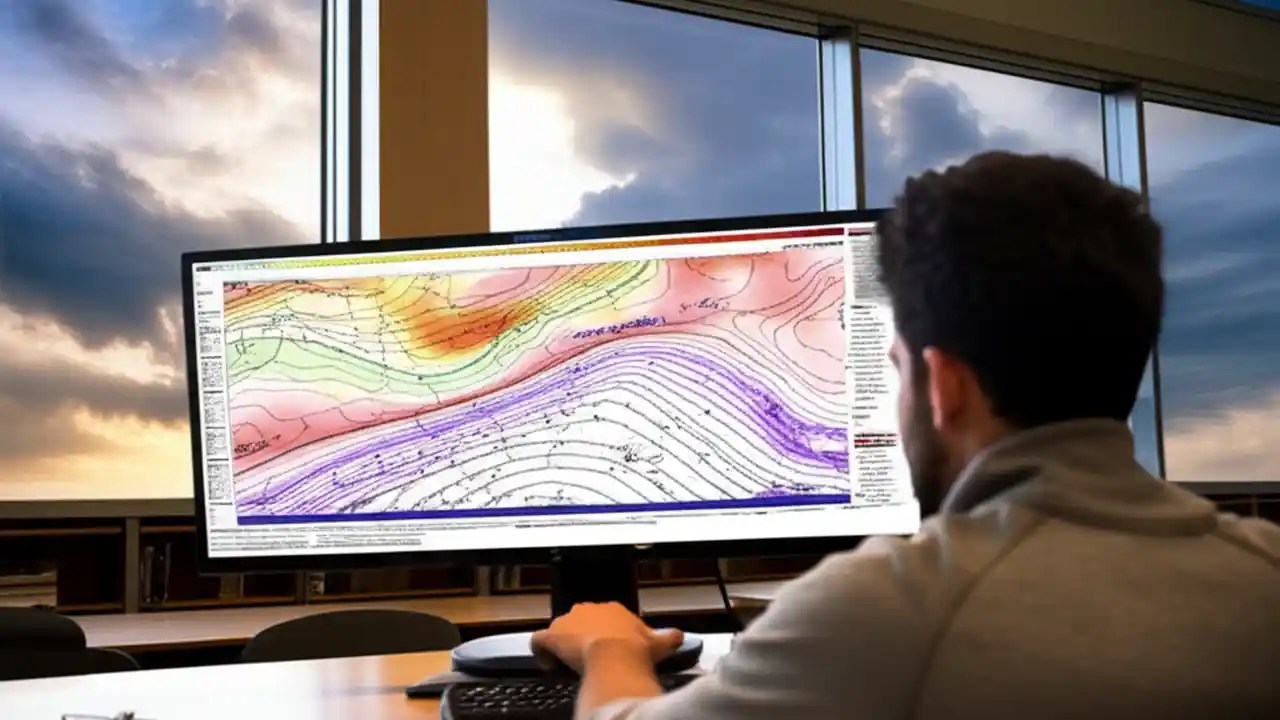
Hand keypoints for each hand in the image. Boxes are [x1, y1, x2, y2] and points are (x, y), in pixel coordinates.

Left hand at [531, 602, 683, 673]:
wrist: (616, 656)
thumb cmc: (636, 650)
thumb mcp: (658, 643)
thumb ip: (668, 637)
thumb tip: (678, 635)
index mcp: (614, 609)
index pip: (606, 616)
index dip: (606, 632)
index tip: (609, 646)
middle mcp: (589, 610)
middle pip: (581, 620)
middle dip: (583, 636)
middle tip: (589, 656)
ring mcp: (568, 622)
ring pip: (560, 629)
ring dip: (563, 644)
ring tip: (568, 662)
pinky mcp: (552, 636)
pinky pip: (539, 641)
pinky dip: (541, 652)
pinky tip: (547, 664)